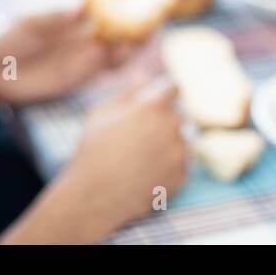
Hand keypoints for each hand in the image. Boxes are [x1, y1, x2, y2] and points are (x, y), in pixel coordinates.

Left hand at [0, 10, 137, 105]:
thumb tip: (81, 6)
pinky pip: (106, 69)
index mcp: (72, 17)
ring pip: (117, 48)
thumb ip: (54, 18)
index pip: (102, 2)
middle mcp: (84, 34)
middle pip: (118, 25)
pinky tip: (124, 55)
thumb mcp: (29, 25)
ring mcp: (85, 55)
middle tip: (150, 15)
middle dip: (135, 20)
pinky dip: (118, 62)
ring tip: (141, 37)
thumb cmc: (10, 42)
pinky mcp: (82, 76)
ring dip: (131, 42)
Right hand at [53, 78, 189, 239]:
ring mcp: (179, 153)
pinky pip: (180, 164)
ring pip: (178, 140)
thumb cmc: (93, 152)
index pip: (172, 87)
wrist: (93, 198)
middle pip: (175, 116)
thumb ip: (128, 92)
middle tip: (134, 140)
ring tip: (136, 160)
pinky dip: (167, 166)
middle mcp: (171, 127)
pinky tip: (144, 174)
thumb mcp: (102, 114)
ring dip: (165, 144)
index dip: (164, 93)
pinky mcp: (182, 176)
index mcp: (152, 107)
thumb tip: (145, 76)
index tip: (155, 102)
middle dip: (160, 123)